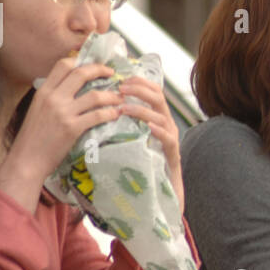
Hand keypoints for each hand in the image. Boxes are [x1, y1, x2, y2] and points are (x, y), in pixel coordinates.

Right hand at [5, 57, 125, 185]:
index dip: (81, 60)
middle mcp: (53, 98)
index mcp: (44, 91)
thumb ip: (52, 97)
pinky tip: (116, 114)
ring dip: (111, 96)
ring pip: (94, 95)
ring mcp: (63, 113)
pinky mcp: (72, 128)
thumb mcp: (37, 109)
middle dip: (100, 70)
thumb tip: (71, 88)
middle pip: (81, 73)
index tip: (93, 65)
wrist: (26, 160)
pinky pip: (97, 115)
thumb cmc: (32, 138)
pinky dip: (110, 113)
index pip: (63, 65)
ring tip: (119, 98)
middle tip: (111, 74)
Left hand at [116, 75, 185, 211]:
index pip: (151, 90)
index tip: (120, 78)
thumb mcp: (129, 139)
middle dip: (140, 89)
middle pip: (158, 97)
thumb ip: (121, 123)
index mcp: (155, 116)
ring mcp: (170, 138)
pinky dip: (158, 131)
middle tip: (121, 88)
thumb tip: (97, 109)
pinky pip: (168, 138)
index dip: (138, 81)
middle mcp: (165, 123)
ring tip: (124, 108)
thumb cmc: (140, 163)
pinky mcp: (172, 154)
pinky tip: (148, 128)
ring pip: (161, 116)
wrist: (159, 191)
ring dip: (142, 110)